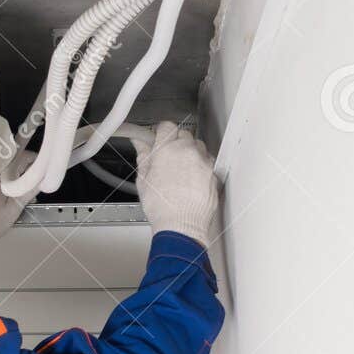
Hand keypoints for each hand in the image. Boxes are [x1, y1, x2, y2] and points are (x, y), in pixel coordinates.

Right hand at [133, 122, 218, 246]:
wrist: (182, 226)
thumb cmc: (162, 207)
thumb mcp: (143, 180)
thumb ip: (143, 156)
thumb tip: (140, 143)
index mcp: (167, 149)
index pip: (167, 126)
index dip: (162, 133)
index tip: (159, 139)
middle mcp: (188, 151)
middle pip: (184, 135)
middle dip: (176, 143)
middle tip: (168, 157)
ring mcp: (204, 162)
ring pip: (198, 147)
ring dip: (190, 153)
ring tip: (181, 170)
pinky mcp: (214, 174)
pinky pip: (208, 162)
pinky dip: (201, 166)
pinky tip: (192, 180)